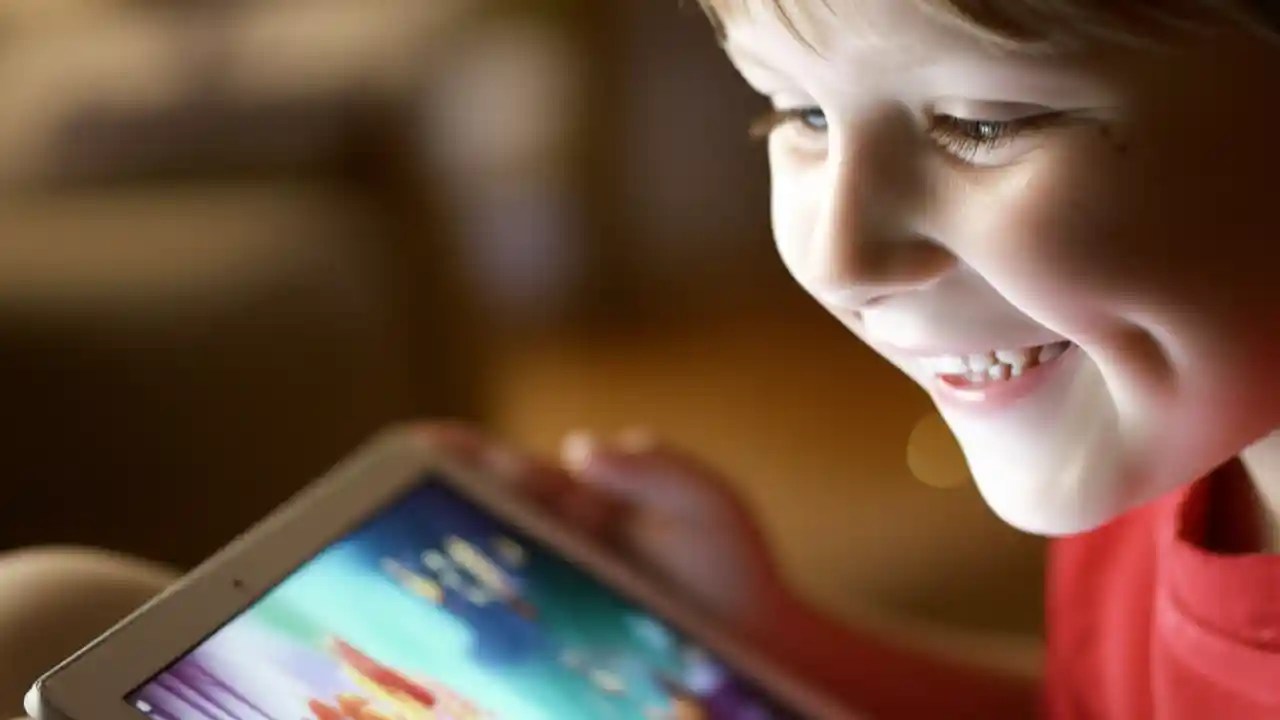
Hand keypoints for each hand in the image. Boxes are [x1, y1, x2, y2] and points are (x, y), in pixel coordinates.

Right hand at [410, 422, 793, 635]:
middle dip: (433, 502)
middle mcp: (553, 539)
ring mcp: (550, 589)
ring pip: (484, 567)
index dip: (460, 453)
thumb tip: (582, 447)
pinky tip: (441, 635)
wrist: (755, 647)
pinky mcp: (556, 638)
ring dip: (443, 562)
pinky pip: (502, 626)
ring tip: (395, 564)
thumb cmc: (728, 567)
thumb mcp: (703, 504)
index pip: (508, 468)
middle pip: (481, 515)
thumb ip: (652, 470)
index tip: (415, 443)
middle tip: (386, 497)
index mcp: (581, 496)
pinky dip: (472, 624)